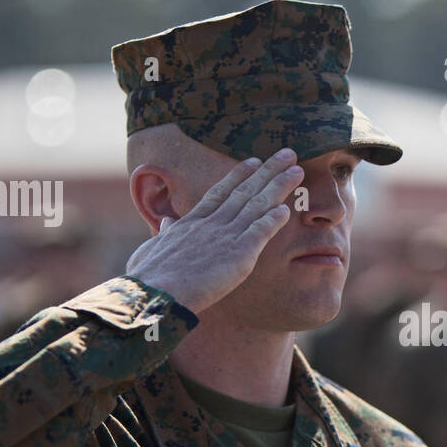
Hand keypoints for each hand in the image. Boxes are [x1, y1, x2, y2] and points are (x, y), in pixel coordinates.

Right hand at [126, 149, 303, 313]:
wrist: (156, 292)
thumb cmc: (150, 276)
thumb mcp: (153, 248)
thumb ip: (166, 234)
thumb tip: (167, 224)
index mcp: (192, 222)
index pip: (221, 192)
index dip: (239, 176)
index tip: (254, 161)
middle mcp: (211, 224)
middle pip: (245, 191)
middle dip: (268, 171)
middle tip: (287, 154)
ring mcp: (225, 236)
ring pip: (257, 205)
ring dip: (278, 187)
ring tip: (297, 171)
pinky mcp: (238, 254)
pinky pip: (260, 232)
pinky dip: (273, 219)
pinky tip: (287, 209)